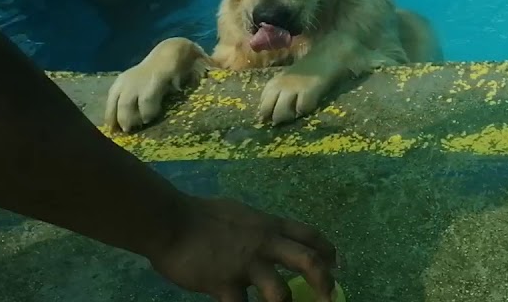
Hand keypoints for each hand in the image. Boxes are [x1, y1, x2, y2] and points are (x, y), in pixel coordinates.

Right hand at [148, 194, 338, 301]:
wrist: (171, 222)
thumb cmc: (201, 216)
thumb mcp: (240, 214)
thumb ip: (257, 228)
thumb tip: (267, 235)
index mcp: (270, 226)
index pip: (309, 235)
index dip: (327, 250)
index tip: (335, 263)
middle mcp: (265, 244)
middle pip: (308, 261)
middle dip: (325, 282)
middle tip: (331, 297)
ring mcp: (246, 266)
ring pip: (280, 292)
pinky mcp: (224, 285)